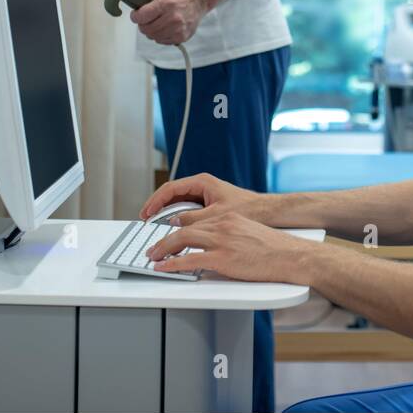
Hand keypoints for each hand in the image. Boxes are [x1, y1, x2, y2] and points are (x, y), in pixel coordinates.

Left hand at [129, 0, 207, 44]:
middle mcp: (173, 17)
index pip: (142, 17)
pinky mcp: (182, 36)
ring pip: (153, 36)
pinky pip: (162, 41)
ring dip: (150, 30)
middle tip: (145, 18)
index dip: (135, 16)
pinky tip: (162, 26)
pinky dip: (159, 35)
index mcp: (166, 3)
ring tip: (154, 22)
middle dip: (142, 23)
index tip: (136, 13)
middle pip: (146, 29)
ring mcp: (178, 29)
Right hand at [139, 172, 265, 226]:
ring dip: (167, 214)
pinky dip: (179, 218)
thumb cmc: (249, 208)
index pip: (170, 188)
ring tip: (156, 227)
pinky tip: (174, 230)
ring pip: (179, 203)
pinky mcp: (209, 205)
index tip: (146, 213)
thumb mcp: (216, 216)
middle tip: (146, 221)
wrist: (267, 212)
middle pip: (172, 195)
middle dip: (157, 208)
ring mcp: (205, 195)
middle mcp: (202, 186)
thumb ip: (193, 219)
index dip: (155, 202)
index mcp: (202, 182)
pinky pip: (188, 210)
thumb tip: (174, 224)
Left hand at [144, 211, 312, 283]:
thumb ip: (229, 235)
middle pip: (184, 229)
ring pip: (182, 240)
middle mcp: (223, 225)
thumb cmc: (274, 249)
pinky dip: (172, 264)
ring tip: (153, 257)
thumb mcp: (248, 233)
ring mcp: (222, 241)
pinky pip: (190, 260)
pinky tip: (163, 268)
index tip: (168, 237)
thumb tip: (214, 246)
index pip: (195, 221)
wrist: (290, 255)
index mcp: (228, 219)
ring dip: (163, 249)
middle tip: (153, 249)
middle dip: (164, 240)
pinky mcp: (223, 258)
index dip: (177, 230)